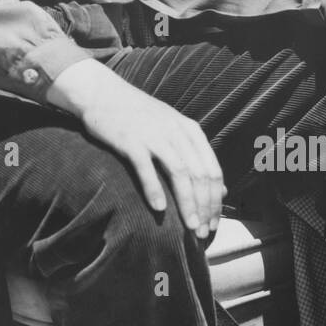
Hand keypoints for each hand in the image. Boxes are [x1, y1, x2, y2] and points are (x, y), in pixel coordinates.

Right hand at [47, 59, 224, 236]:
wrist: (102, 93)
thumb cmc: (138, 116)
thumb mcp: (173, 130)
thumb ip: (196, 157)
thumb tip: (222, 190)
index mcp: (190, 130)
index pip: (213, 170)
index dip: (216, 201)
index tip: (213, 224)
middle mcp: (176, 131)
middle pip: (199, 175)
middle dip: (205, 207)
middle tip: (203, 232)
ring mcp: (154, 134)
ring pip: (179, 173)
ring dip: (187, 203)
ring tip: (189, 227)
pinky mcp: (130, 140)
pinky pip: (146, 167)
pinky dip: (154, 189)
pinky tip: (159, 209)